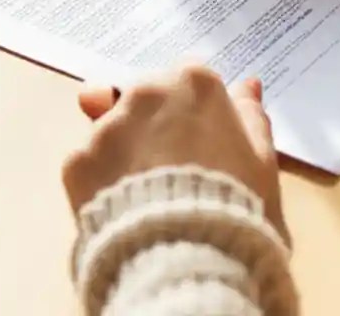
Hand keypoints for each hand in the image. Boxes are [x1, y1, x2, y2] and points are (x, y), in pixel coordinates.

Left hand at [63, 67, 287, 241]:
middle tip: (175, 169)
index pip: (190, 79)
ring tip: (148, 196)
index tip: (203, 141)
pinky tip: (125, 210)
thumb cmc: (237, 207)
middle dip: (156, 123)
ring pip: (114, 129)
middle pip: (146, 97)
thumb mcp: (262, 163)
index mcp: (194, 83)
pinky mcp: (76, 161)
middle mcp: (144, 92)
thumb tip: (247, 86)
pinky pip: (91, 164)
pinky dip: (103, 182)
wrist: (187, 260)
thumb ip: (252, 117)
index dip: (196, 111)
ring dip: (126, 151)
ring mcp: (105, 125)